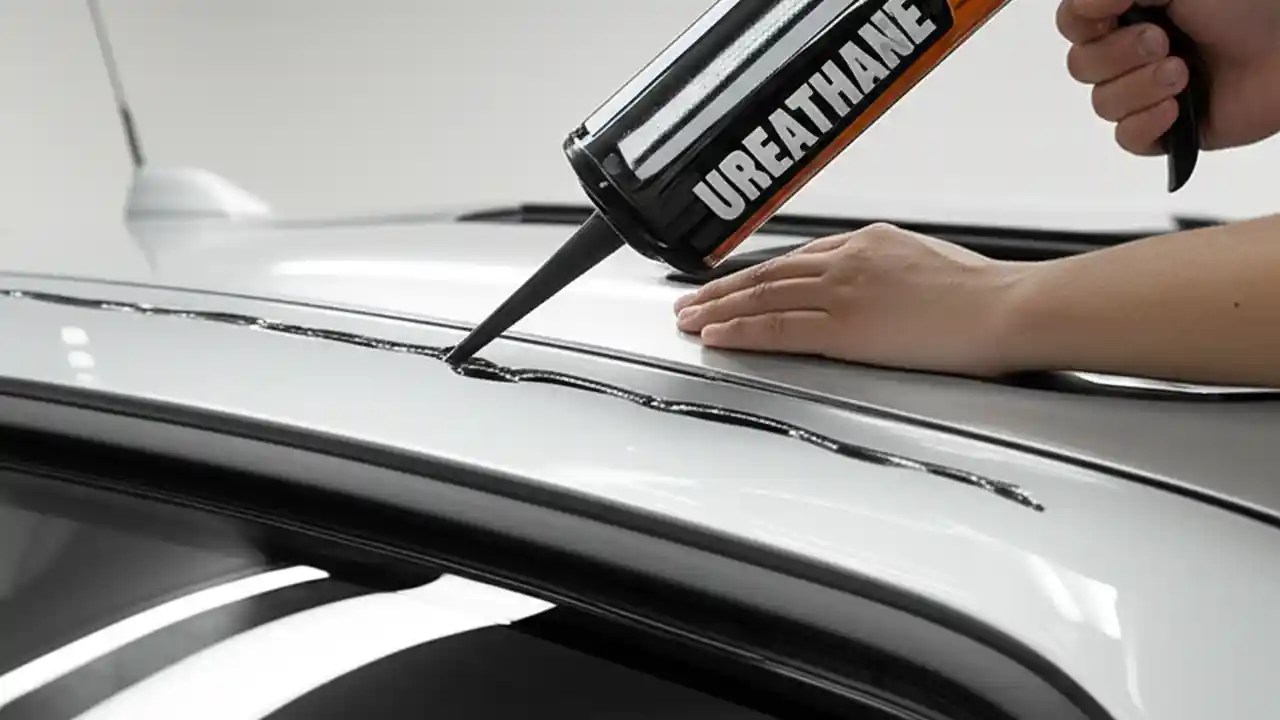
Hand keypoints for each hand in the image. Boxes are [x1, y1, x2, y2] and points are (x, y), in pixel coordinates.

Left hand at [672, 224, 1026, 376]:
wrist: (1006, 307)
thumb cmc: (983, 292)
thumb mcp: (927, 265)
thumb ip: (890, 273)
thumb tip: (877, 291)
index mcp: (868, 242)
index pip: (798, 260)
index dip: (758, 275)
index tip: (734, 285)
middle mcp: (847, 260)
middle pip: (769, 274)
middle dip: (724, 290)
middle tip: (690, 302)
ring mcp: (843, 292)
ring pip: (763, 297)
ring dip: (719, 309)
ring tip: (688, 319)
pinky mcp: (845, 328)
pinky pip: (778, 328)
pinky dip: (741, 331)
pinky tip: (717, 335)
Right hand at [1058, 0, 1279, 153]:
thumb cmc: (1249, 8)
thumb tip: (1083, 4)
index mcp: (1130, 13)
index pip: (1073, 22)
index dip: (1083, 22)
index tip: (1115, 13)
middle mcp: (1132, 53)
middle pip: (1081, 66)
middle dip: (1119, 55)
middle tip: (1163, 43)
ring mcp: (1146, 93)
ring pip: (1103, 103)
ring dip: (1141, 88)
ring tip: (1183, 74)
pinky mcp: (1164, 131)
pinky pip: (1126, 138)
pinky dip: (1147, 123)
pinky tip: (1177, 108)